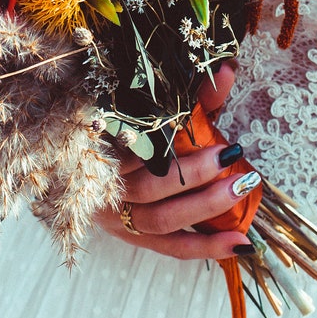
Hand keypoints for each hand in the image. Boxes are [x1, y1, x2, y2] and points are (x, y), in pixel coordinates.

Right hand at [98, 62, 256, 260]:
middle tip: (231, 154)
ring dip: (204, 207)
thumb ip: (192, 96)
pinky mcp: (130, 236)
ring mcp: (115, 216)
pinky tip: (240, 242)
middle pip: (150, 185)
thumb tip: (227, 71)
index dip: (171, 136)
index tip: (199, 123)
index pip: (136, 141)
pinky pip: (169, 246)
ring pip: (160, 219)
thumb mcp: (154, 113)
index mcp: (102, 145)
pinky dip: (206, 246)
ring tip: (241, 188)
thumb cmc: (126, 133)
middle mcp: (104, 184)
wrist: (75, 165)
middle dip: (195, 173)